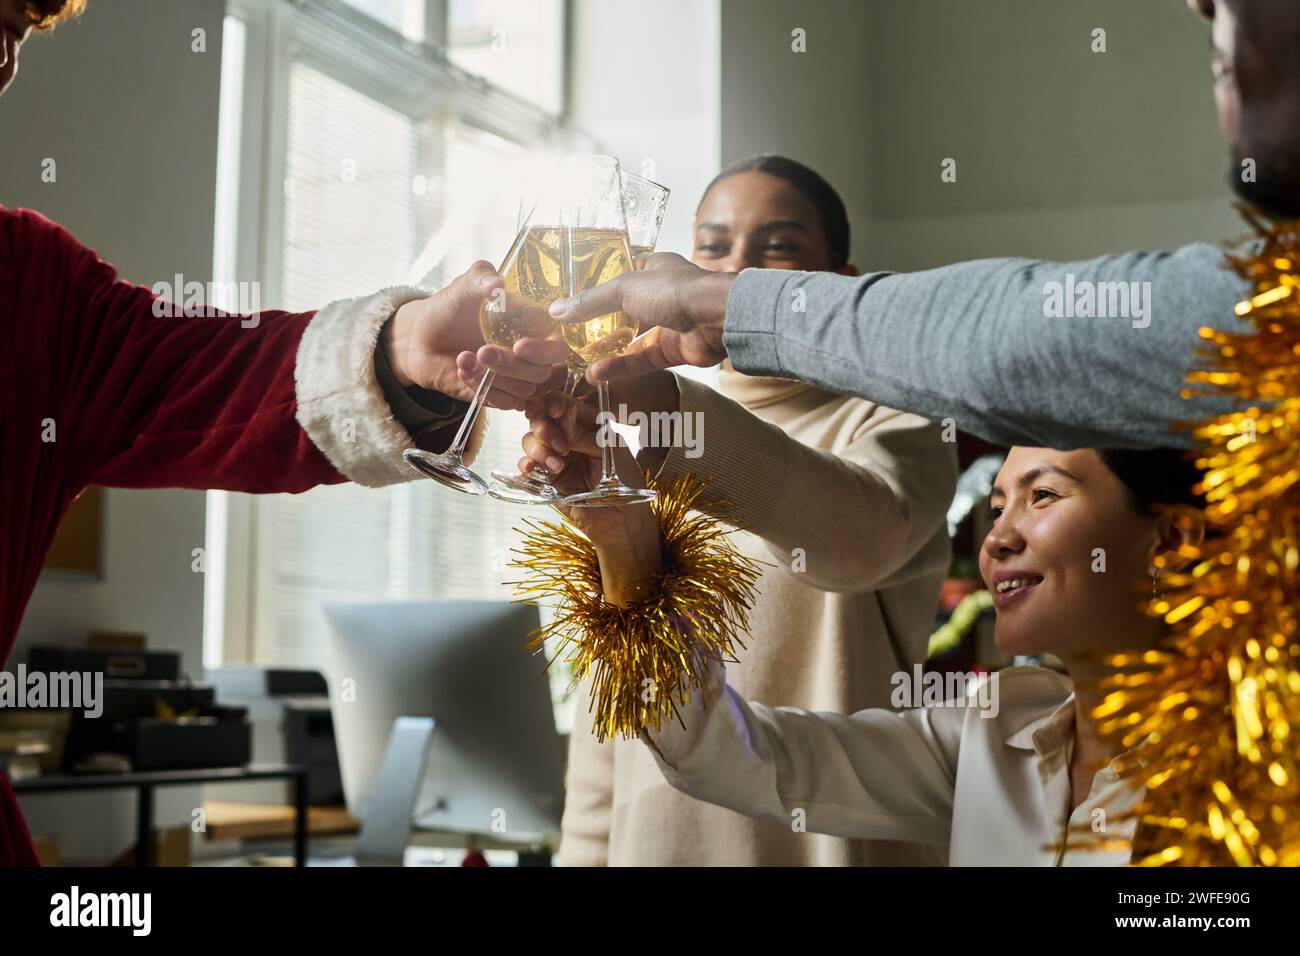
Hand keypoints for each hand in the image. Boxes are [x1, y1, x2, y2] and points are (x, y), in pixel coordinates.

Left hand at [384, 261, 571, 411]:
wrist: (420, 337)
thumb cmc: (448, 308)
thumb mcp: (464, 286)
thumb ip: (481, 277)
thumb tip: (496, 284)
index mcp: (533, 326)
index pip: (558, 346)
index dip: (545, 350)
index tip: (519, 346)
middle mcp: (529, 354)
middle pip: (543, 373)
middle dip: (512, 366)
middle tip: (483, 351)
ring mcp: (515, 377)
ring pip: (524, 392)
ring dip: (494, 378)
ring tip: (465, 358)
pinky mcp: (499, 395)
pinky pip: (504, 403)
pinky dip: (482, 389)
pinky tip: (462, 369)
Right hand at [519, 392, 660, 599]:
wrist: (620, 520)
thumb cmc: (625, 482)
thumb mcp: (610, 450)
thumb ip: (585, 434)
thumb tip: (559, 419)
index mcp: (587, 424)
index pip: (564, 404)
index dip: (554, 402)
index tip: (556, 410)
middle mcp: (567, 437)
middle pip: (540, 419)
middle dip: (545, 428)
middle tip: (561, 446)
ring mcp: (554, 456)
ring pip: (530, 440)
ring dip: (538, 449)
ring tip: (557, 466)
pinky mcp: (544, 478)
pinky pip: (525, 466)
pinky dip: (524, 464)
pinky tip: (531, 470)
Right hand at [544, 252, 734, 384]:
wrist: (717, 319)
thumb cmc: (675, 291)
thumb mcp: (623, 289)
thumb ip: (590, 301)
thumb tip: (556, 310)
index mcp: (652, 269)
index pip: (620, 275)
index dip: (597, 286)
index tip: (572, 301)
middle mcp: (660, 295)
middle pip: (623, 311)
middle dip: (598, 325)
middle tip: (569, 337)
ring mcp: (667, 324)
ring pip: (631, 339)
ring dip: (606, 350)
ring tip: (577, 361)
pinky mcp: (673, 351)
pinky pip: (642, 360)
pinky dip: (621, 367)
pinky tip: (597, 374)